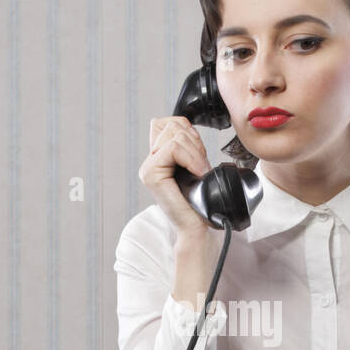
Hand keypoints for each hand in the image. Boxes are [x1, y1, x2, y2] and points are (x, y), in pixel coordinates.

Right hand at [139, 116, 214, 236]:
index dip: (188, 131)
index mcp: (159, 157)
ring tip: (200, 171)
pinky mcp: (150, 174)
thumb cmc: (200, 202)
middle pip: (171, 125)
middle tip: (201, 166)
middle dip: (194, 141)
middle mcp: (150, 161)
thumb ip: (186, 145)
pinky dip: (191, 158)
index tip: (199, 154)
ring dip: (195, 152)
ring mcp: (148, 167)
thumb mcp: (195, 166)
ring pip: (174, 135)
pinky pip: (173, 148)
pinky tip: (197, 173)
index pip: (168, 122)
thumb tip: (187, 126)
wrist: (198, 227)